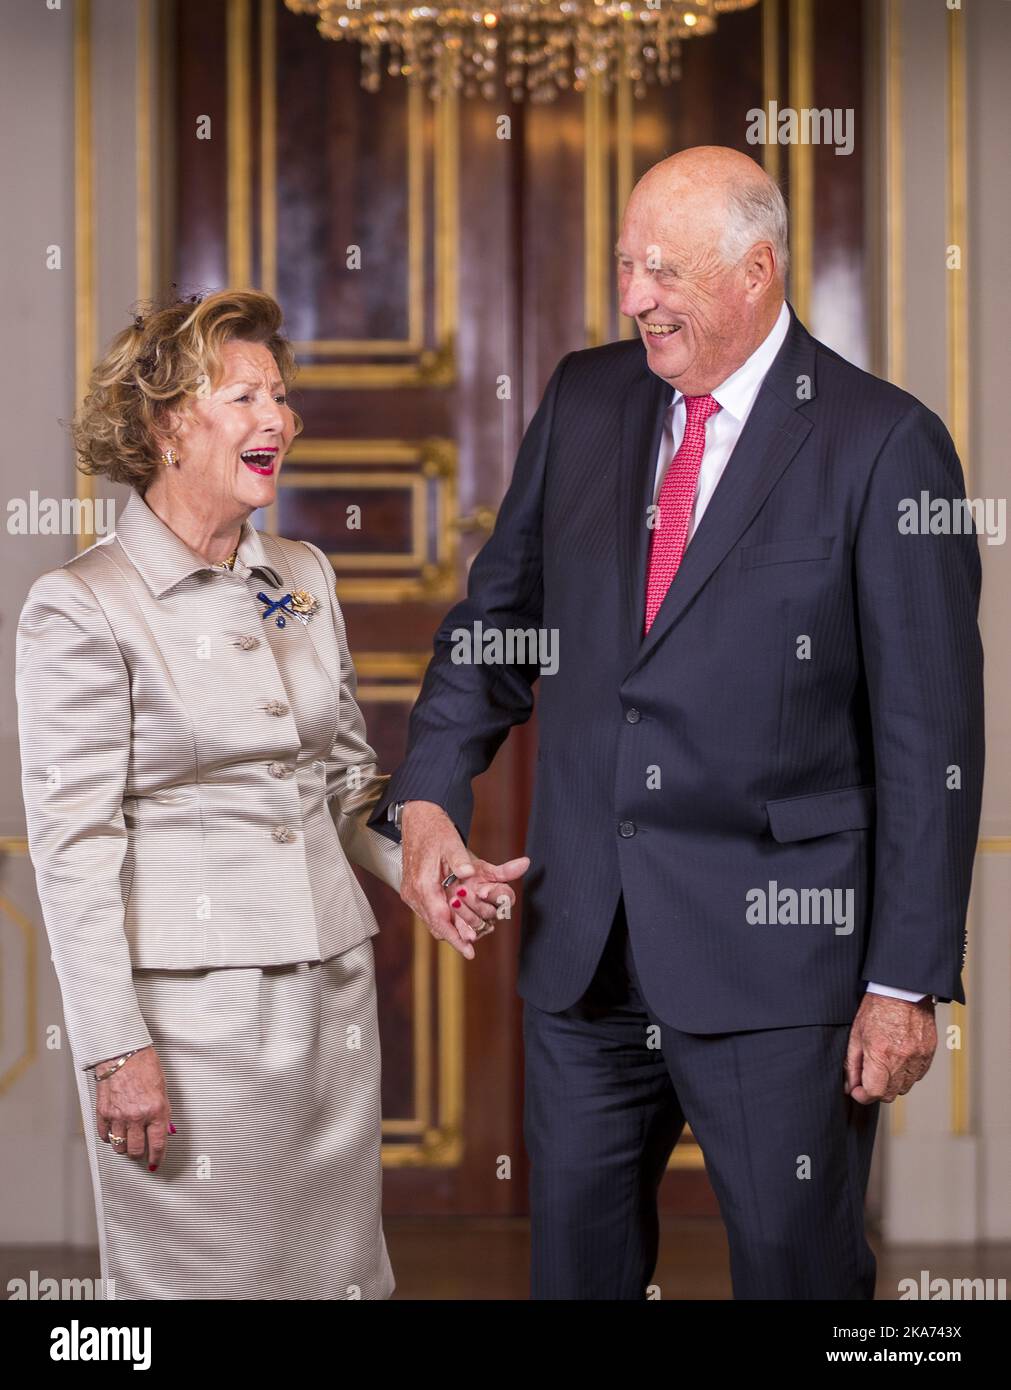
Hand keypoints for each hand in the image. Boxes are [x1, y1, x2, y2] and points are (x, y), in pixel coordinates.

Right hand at [95, 1045, 172, 1170]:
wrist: (123, 1052)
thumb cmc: (144, 1065)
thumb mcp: (162, 1089)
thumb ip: (162, 1113)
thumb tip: (164, 1130)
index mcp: (156, 1110)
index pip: (157, 1143)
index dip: (157, 1157)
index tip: (155, 1163)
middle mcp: (136, 1115)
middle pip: (136, 1150)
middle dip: (140, 1153)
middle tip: (141, 1150)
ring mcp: (118, 1115)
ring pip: (119, 1146)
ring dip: (124, 1147)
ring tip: (127, 1141)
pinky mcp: (103, 1112)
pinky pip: (104, 1135)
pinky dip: (109, 1138)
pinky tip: (114, 1133)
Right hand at [400, 801, 528, 959]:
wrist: (417, 819)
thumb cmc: (435, 830)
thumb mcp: (452, 843)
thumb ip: (461, 860)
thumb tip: (468, 872)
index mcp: (422, 884)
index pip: (440, 919)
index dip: (455, 937)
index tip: (469, 950)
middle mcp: (413, 892)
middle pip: (434, 925)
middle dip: (453, 937)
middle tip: (471, 948)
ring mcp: (410, 893)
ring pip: (430, 920)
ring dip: (447, 929)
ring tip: (467, 939)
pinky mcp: (411, 890)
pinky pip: (427, 911)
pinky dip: (441, 919)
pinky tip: (455, 921)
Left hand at [844, 993, 936, 1103]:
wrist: (902, 990)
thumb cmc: (877, 1008)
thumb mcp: (856, 1035)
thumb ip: (852, 1065)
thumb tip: (850, 1086)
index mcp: (881, 1054)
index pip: (875, 1092)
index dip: (863, 1095)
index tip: (857, 1090)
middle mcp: (902, 1059)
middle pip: (890, 1094)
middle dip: (876, 1090)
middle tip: (868, 1078)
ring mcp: (918, 1057)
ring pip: (905, 1087)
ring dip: (892, 1083)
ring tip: (884, 1065)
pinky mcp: (929, 1053)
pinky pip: (918, 1075)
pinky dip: (907, 1074)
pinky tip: (898, 1059)